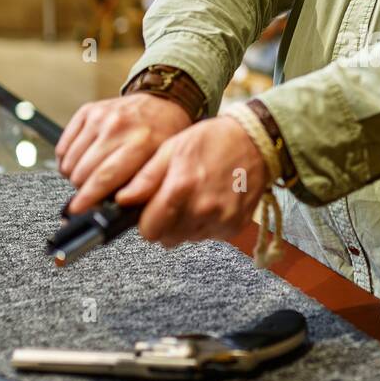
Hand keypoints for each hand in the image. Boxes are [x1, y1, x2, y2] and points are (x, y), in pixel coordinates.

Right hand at [56, 93, 191, 213]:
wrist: (163, 104)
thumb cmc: (163, 138)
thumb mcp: (162, 164)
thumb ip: (141, 188)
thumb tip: (114, 212)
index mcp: (142, 144)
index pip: (105, 177)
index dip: (88, 198)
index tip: (77, 210)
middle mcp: (119, 127)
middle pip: (83, 171)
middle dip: (83, 190)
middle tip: (91, 194)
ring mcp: (101, 117)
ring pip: (70, 161)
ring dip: (74, 176)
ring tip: (89, 177)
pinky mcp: (88, 111)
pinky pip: (63, 146)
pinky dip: (67, 160)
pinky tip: (82, 162)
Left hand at [111, 116, 269, 247]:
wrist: (256, 142)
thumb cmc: (213, 140)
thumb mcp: (172, 149)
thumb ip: (146, 178)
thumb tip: (123, 199)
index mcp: (181, 189)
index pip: (149, 231)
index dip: (145, 221)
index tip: (150, 210)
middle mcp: (202, 210)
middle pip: (167, 239)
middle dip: (165, 224)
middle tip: (174, 200)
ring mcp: (221, 220)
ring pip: (187, 239)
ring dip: (185, 225)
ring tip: (195, 197)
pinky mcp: (234, 226)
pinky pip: (209, 235)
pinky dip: (205, 224)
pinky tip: (211, 201)